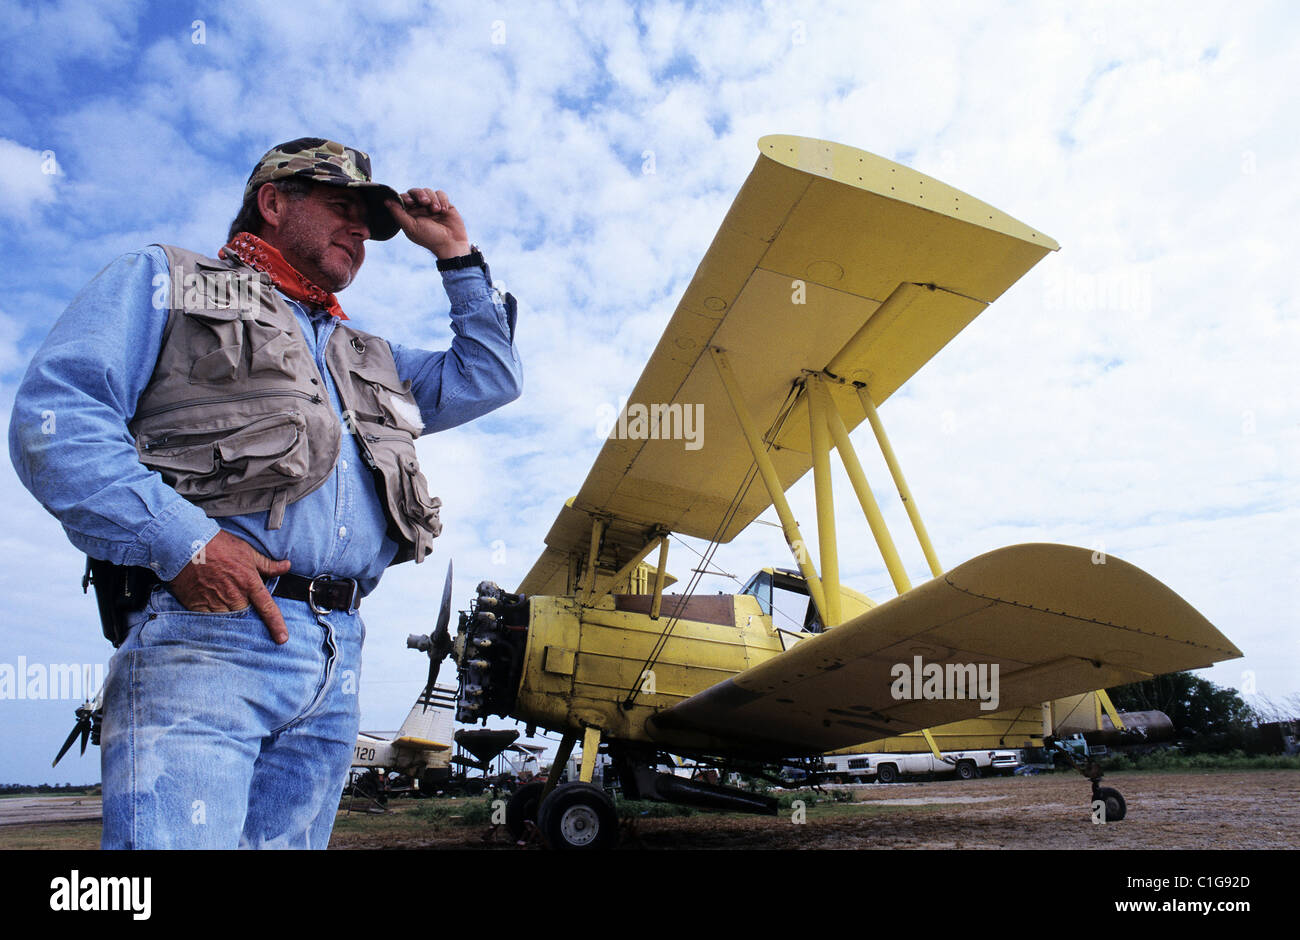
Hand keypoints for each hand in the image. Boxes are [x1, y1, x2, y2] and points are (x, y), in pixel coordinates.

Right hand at [168, 530, 291, 643]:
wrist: (187, 544)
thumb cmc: (219, 545)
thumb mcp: (247, 551)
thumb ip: (267, 564)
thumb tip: (286, 566)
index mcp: (250, 583)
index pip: (267, 608)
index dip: (276, 625)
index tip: (282, 639)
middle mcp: (234, 596)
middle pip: (245, 614)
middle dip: (244, 609)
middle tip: (234, 596)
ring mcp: (216, 602)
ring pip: (228, 618)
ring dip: (227, 613)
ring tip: (220, 598)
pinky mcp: (198, 606)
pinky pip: (208, 619)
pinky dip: (210, 615)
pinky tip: (207, 603)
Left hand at [386, 188, 471, 258]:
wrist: (451, 243)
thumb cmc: (430, 238)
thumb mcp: (411, 227)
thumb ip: (398, 214)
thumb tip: (386, 201)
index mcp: (409, 214)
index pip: (404, 198)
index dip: (407, 197)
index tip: (411, 202)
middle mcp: (420, 208)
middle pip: (415, 191)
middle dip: (420, 194)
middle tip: (425, 202)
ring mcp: (432, 206)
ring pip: (428, 191)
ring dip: (433, 199)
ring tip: (436, 210)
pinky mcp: (444, 204)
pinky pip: (441, 193)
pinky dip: (442, 200)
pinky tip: (444, 210)